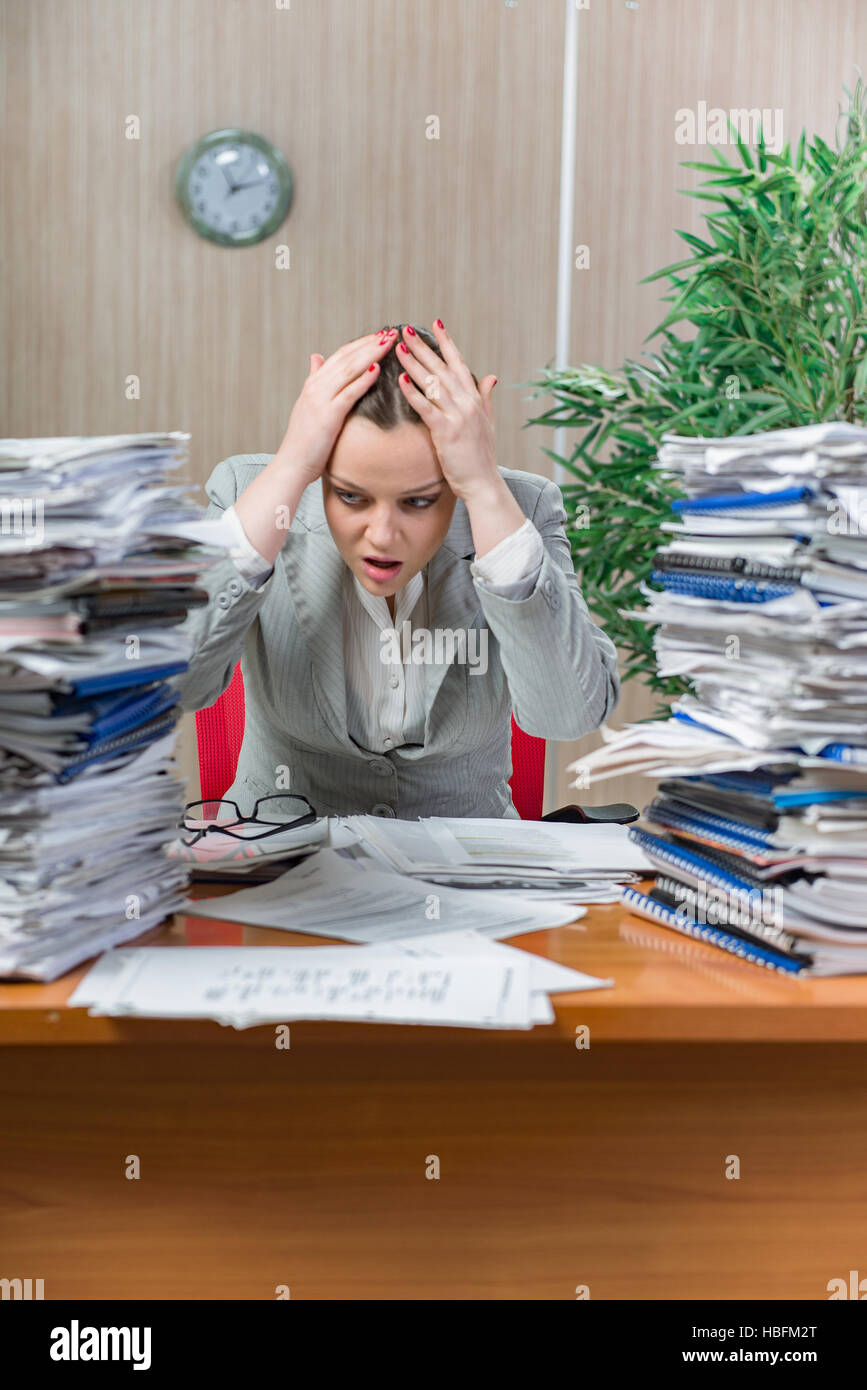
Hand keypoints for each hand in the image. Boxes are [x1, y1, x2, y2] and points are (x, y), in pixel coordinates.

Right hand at [275, 328, 397, 487]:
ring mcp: (320, 399)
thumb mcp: (308, 405)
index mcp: (313, 384)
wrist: (292, 464)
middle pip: (347, 358)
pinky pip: (348, 393)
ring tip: (389, 343)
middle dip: (370, 343)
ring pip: (349, 370)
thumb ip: (315, 380)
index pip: (340, 356)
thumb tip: (316, 357)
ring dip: (370, 354)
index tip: (380, 335)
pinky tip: (377, 369)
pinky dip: (363, 379)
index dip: (361, 343)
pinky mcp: (327, 415)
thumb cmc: (304, 441)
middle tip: (390, 332)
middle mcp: (316, 386)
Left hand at [393, 320, 498, 501]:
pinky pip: (427, 408)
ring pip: (433, 384)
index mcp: (474, 399)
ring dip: (414, 364)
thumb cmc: (481, 456)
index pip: (459, 363)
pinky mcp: (446, 432)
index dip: (447, 343)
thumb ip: (485, 397)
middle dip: (423, 348)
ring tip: (399, 348)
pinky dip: (413, 393)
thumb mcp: (487, 422)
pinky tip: (400, 380)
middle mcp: (467, 403)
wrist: (483, 483)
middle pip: (442, 369)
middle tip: (405, 330)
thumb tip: (491, 377)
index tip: (436, 324)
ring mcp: (458, 416)